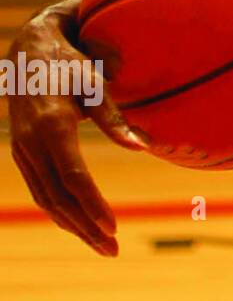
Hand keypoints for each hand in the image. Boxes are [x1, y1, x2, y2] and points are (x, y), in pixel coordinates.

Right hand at [7, 6, 147, 255]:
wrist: (29, 51)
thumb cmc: (71, 65)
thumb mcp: (95, 84)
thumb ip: (115, 118)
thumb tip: (142, 147)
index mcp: (52, 125)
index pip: (73, 177)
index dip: (93, 204)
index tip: (113, 226)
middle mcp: (32, 142)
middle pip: (59, 197)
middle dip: (86, 226)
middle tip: (112, 249)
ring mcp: (23, 150)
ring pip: (46, 199)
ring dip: (73, 225)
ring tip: (101, 246)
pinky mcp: (22, 153)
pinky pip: (40, 190)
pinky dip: (59, 211)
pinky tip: (78, 224)